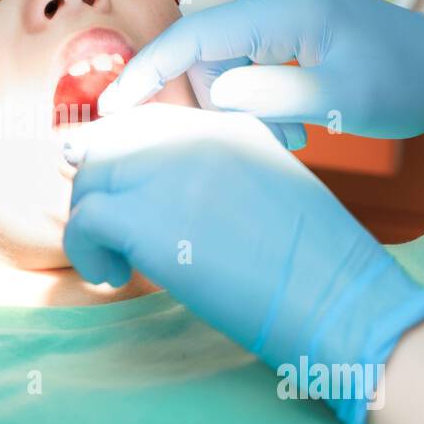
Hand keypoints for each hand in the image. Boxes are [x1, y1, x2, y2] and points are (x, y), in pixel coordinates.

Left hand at [62, 104, 423, 423]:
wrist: (339, 302)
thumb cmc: (318, 267)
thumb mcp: (274, 190)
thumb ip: (220, 177)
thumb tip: (164, 197)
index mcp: (230, 126)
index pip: (146, 121)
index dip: (117, 156)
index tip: (114, 193)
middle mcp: (195, 137)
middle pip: (108, 144)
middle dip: (97, 189)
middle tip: (109, 234)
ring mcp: (168, 173)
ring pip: (89, 180)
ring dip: (91, 224)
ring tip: (117, 264)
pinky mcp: (146, 218)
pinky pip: (83, 222)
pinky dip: (87, 253)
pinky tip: (115, 278)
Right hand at [99, 0, 423, 167]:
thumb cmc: (402, 85)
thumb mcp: (341, 100)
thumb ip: (274, 96)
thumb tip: (213, 93)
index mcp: (285, 3)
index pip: (195, 36)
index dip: (147, 72)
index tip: (110, 110)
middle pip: (203, 52)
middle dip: (215, 104)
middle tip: (261, 145)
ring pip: (219, 59)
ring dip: (240, 106)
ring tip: (291, 139)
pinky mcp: (279, 15)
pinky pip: (240, 56)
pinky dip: (252, 94)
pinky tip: (290, 123)